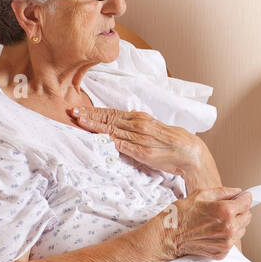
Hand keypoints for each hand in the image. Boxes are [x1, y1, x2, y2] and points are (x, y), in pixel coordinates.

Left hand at [71, 106, 202, 175]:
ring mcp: (138, 137)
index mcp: (139, 118)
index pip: (112, 113)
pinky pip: (121, 143)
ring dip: (94, 124)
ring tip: (79, 120)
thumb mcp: (152, 129)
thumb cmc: (171, 142)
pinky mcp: (141, 150)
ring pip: (112, 128)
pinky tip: (96, 137)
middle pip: (108, 118)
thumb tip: (120, 128)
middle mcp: (137, 124)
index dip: (94, 111)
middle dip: (89, 115)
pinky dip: (107, 139)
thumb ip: (136, 128)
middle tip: (72, 111)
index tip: (80, 110)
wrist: (189, 151)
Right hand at [163, 187, 252, 259]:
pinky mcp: (222, 252)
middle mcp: (229, 228)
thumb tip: (237, 192)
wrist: (168, 237)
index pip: (247, 202)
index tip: (241, 197)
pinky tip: (213, 231)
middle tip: (226, 208)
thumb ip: (224, 192)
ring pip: (242, 229)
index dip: (244, 197)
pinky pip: (233, 241)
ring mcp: (226, 242)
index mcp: (225, 211)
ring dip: (234, 223)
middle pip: (247, 216)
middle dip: (240, 210)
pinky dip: (227, 236)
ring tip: (217, 221)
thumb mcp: (201, 194)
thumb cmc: (181, 215)